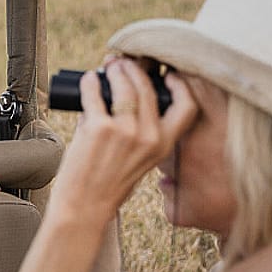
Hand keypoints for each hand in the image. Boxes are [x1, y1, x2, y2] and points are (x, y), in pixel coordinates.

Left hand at [49, 58, 197, 228]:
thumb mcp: (139, 161)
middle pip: (148, 88)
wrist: (85, 208)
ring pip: (124, 86)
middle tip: (123, 63)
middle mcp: (149, 137)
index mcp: (163, 145)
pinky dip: (90, 83)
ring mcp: (125, 131)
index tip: (166, 73)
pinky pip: (95, 94)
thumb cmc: (107, 186)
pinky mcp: (99, 128)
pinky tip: (88, 80)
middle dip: (135, 69)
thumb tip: (122, 96)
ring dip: (115, 71)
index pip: (187, 106)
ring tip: (108, 68)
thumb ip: (140, 134)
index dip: (179, 84)